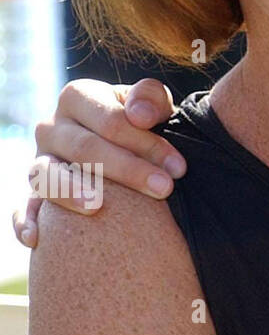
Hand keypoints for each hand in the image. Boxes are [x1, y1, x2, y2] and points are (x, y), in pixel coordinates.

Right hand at [12, 79, 179, 247]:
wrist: (125, 144)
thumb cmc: (143, 122)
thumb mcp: (152, 104)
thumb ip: (151, 98)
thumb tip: (140, 116)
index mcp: (77, 96)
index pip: (111, 121)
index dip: (146, 143)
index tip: (178, 167)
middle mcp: (51, 126)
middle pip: (84, 148)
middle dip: (127, 170)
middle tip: (164, 189)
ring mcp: (39, 159)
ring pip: (46, 174)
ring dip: (70, 191)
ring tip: (97, 207)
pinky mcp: (34, 191)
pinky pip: (24, 207)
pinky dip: (26, 221)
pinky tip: (37, 238)